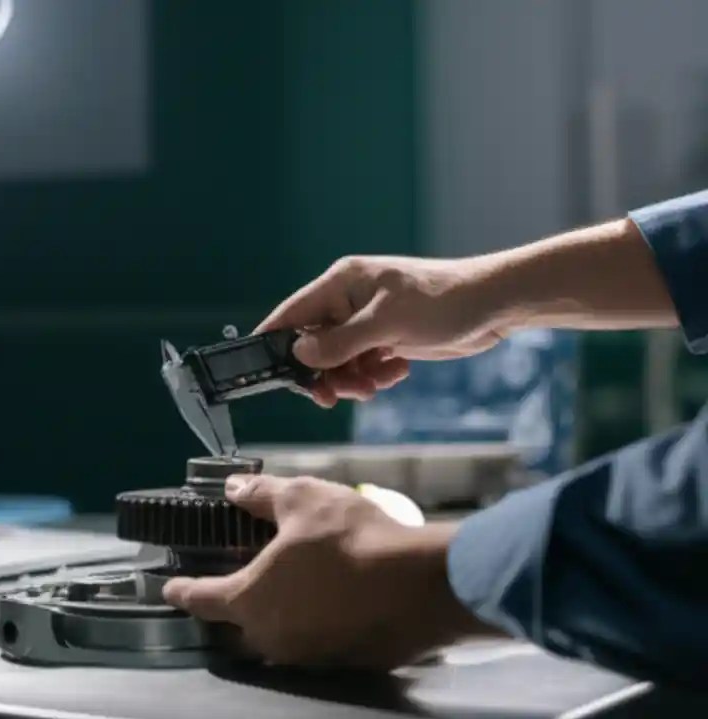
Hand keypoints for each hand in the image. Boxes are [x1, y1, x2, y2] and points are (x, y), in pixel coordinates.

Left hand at [162, 474, 495, 669]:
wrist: (421, 586)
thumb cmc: (351, 539)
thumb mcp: (301, 500)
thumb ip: (261, 495)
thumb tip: (235, 488)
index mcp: (249, 599)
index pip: (201, 599)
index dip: (182, 591)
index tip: (170, 589)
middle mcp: (271, 636)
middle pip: (236, 628)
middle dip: (229, 610)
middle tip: (229, 587)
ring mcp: (308, 656)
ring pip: (276, 640)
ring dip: (273, 618)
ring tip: (283, 592)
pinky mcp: (344, 663)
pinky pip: (314, 646)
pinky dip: (312, 626)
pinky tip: (327, 604)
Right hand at [255, 256, 506, 406]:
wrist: (493, 305)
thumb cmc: (442, 301)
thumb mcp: (386, 323)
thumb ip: (340, 342)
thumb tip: (300, 355)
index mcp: (341, 284)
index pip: (293, 314)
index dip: (276, 342)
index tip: (264, 372)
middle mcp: (349, 301)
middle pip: (314, 345)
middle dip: (325, 372)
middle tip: (336, 395)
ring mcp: (367, 321)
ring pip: (339, 360)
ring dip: (351, 379)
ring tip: (374, 385)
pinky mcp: (386, 337)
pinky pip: (363, 365)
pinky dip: (374, 376)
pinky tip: (396, 372)